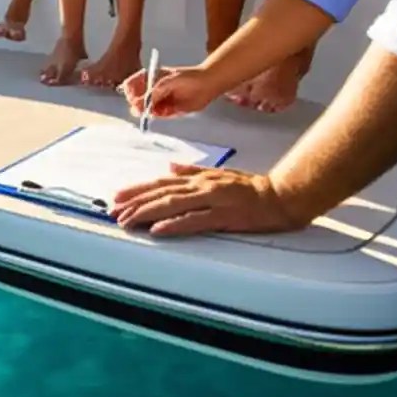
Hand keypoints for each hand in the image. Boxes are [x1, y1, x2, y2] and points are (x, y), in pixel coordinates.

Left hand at [111, 164, 309, 236]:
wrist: (282, 196)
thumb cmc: (251, 188)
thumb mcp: (219, 175)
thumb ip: (193, 171)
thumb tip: (170, 166)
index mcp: (199, 179)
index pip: (162, 183)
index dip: (138, 189)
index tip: (117, 196)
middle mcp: (202, 186)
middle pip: (162, 194)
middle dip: (135, 203)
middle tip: (113, 212)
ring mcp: (213, 200)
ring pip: (173, 206)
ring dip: (147, 213)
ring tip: (127, 221)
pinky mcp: (224, 216)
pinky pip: (195, 221)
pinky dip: (174, 224)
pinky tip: (157, 230)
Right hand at [119, 66, 220, 118]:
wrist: (207, 84)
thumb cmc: (188, 77)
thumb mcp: (168, 82)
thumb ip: (153, 93)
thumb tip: (139, 104)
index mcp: (149, 78)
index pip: (130, 85)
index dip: (129, 92)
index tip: (133, 98)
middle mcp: (152, 89)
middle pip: (135, 99)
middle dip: (137, 105)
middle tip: (143, 109)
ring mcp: (160, 100)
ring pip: (146, 109)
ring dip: (149, 111)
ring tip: (159, 109)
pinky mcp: (168, 110)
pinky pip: (158, 115)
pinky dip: (159, 115)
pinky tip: (167, 111)